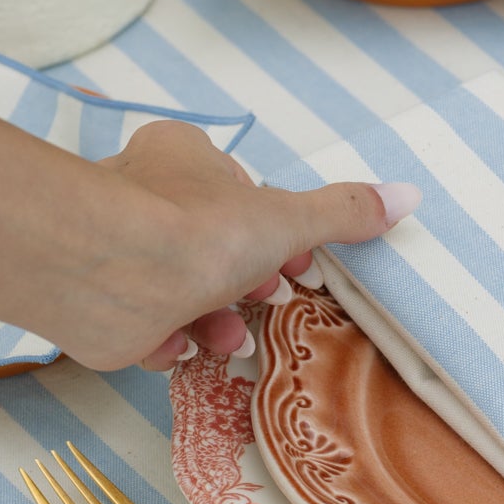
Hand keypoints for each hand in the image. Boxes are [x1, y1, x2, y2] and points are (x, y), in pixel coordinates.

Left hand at [79, 119, 419, 372]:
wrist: (106, 273)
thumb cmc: (194, 229)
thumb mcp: (286, 220)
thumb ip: (342, 213)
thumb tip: (408, 196)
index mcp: (182, 156)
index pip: (235, 189)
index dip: (272, 230)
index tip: (296, 266)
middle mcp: (141, 193)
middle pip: (209, 243)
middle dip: (244, 283)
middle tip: (265, 303)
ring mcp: (115, 248)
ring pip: (177, 288)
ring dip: (213, 319)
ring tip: (227, 338)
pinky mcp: (95, 299)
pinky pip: (141, 323)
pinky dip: (165, 341)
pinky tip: (179, 347)